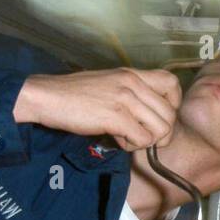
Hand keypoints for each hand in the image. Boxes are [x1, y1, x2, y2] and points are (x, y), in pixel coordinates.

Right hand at [13, 68, 181, 150]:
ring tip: (127, 137)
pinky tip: (117, 140)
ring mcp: (125, 99)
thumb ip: (130, 94)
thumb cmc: (74, 94)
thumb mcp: (108, 84)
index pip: (172, 83)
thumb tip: (145, 117)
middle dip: (161, 132)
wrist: (46, 97)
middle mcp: (133, 83)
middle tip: (141, 136)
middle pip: (170, 113)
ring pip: (161, 128)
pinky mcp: (115, 117)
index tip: (157, 116)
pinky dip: (132, 146)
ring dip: (147, 140)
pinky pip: (142, 139)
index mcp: (132, 73)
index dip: (172, 104)